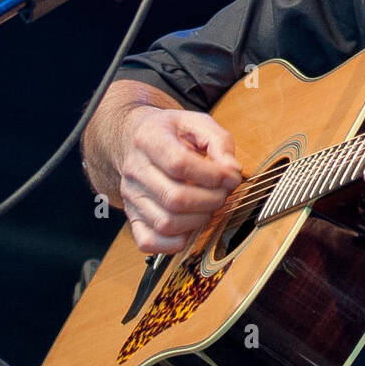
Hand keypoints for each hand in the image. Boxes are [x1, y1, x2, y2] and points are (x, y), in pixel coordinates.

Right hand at [115, 106, 242, 253]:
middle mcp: (135, 170)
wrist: (135, 141)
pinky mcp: (133, 217)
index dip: (212, 175)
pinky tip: (190, 227)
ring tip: (210, 207)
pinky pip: (149, 242)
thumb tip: (232, 171)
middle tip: (223, 193)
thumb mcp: (197, 122)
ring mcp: (131, 197)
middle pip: (174, 197)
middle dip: (210, 200)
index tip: (231, 177)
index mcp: (149, 140)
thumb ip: (219, 142)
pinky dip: (174, 243)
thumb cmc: (170, 133)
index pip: (178, 163)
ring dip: (198, 221)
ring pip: (165, 223)